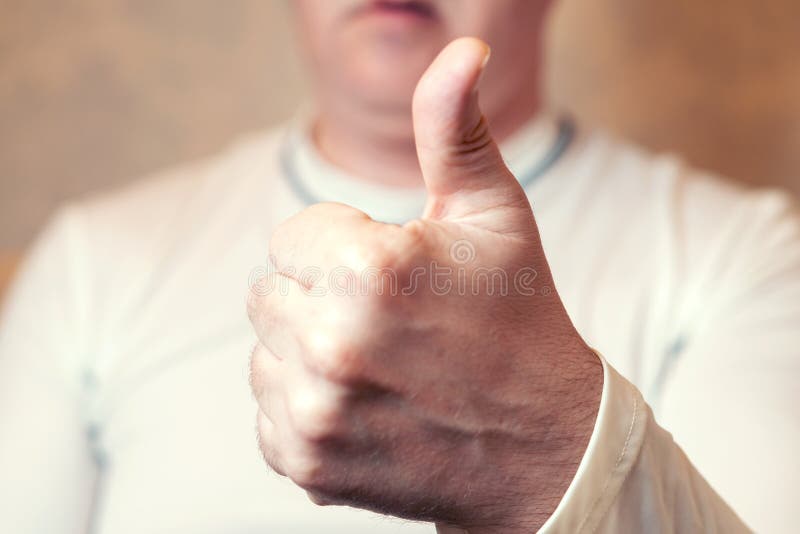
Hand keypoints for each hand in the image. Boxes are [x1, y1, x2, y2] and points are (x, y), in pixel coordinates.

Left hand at [248, 37, 602, 532]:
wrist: (542, 444)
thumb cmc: (517, 316)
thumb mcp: (493, 215)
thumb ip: (455, 130)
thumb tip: (461, 50)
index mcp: (372, 270)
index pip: (289, 237)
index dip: (341, 250)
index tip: (392, 276)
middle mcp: (333, 345)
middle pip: (266, 295)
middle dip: (319, 299)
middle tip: (389, 323)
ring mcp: (315, 413)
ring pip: (264, 354)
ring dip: (308, 354)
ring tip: (382, 366)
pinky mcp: (305, 464)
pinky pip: (267, 412)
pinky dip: (306, 408)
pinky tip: (369, 406)